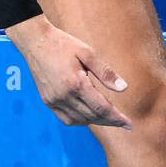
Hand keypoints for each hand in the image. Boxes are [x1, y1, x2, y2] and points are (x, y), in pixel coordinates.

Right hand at [9, 15, 131, 128]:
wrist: (36, 42)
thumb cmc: (64, 44)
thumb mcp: (88, 53)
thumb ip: (106, 73)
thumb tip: (124, 88)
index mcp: (76, 84)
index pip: (101, 107)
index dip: (117, 117)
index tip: (129, 124)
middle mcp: (64, 96)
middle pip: (92, 116)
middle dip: (110, 121)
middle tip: (123, 123)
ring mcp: (54, 100)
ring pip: (79, 120)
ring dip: (96, 121)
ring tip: (109, 119)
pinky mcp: (48, 101)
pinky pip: (66, 118)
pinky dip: (80, 120)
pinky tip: (89, 116)